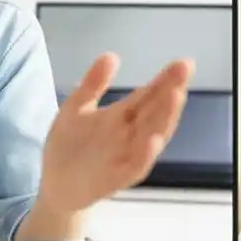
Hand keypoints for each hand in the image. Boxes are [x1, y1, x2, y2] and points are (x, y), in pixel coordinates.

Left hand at [37, 53, 191, 213]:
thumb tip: (112, 55)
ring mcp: (125, 157)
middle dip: (171, 90)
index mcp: (122, 117)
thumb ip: (93, 84)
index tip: (184, 62)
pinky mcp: (116, 179)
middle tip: (185, 70)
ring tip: (176, 95)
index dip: (165, 79)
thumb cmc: (69, 146)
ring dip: (165, 118)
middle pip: (155, 111)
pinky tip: (152, 139)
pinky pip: (134, 167)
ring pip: (152, 136)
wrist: (55, 185)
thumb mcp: (76, 108)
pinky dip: (145, 154)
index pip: (148, 95)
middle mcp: (130, 136)